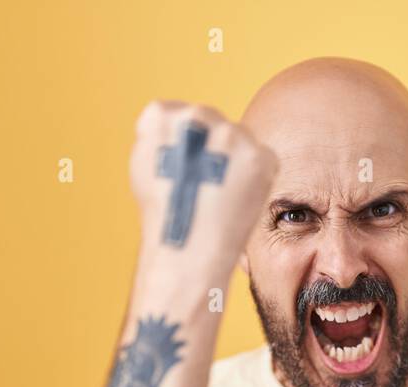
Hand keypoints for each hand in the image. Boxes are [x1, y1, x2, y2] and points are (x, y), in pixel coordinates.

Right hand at [129, 101, 277, 270]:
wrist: (187, 250)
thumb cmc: (163, 213)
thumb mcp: (144, 163)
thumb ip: (163, 136)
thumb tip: (181, 125)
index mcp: (161, 115)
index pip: (175, 115)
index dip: (180, 146)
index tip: (179, 169)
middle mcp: (197, 116)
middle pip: (210, 122)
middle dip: (210, 148)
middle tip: (203, 184)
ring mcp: (231, 134)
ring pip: (237, 138)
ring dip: (233, 160)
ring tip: (219, 193)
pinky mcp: (259, 155)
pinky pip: (262, 158)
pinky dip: (256, 176)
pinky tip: (238, 198)